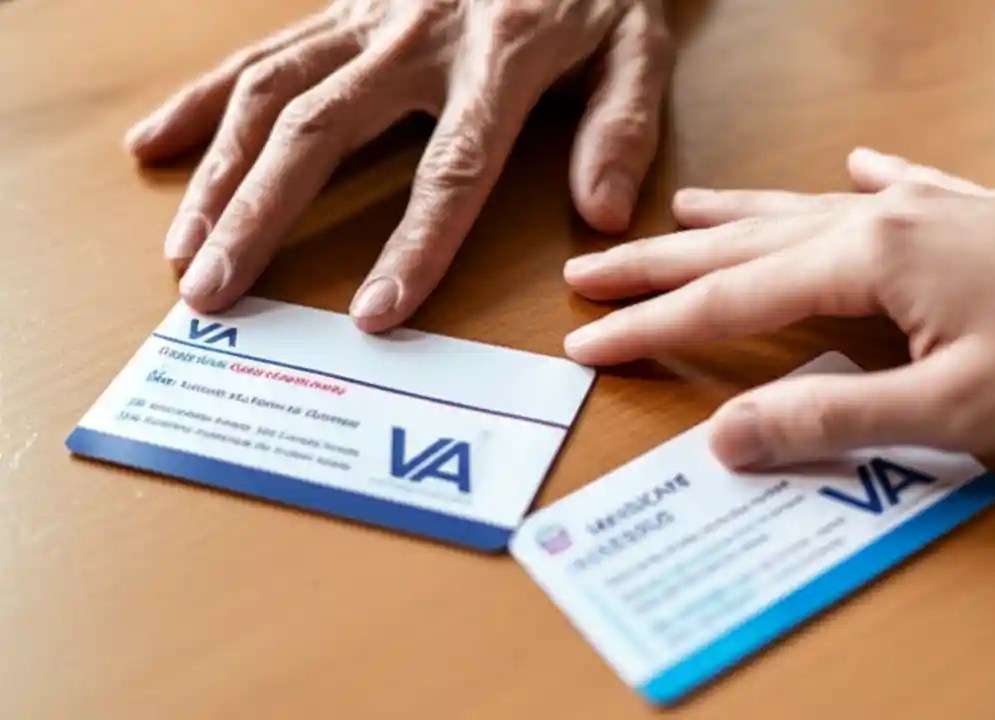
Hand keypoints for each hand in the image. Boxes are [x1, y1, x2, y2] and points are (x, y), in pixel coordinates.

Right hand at [126, 0, 672, 330]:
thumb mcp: (637, 47)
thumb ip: (620, 128)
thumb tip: (601, 214)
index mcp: (501, 57)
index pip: (451, 168)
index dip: (413, 244)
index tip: (372, 313)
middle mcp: (418, 35)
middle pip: (321, 129)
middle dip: (261, 215)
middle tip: (212, 291)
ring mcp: (369, 16)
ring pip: (272, 91)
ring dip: (219, 171)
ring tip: (183, 248)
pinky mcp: (342, 6)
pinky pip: (261, 50)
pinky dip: (203, 98)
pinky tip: (157, 146)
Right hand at [562, 148, 994, 467]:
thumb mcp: (951, 410)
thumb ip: (830, 421)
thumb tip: (725, 436)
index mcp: (869, 261)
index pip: (729, 300)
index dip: (650, 326)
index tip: (586, 340)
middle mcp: (886, 220)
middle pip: (746, 242)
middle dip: (661, 262)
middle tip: (588, 269)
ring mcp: (933, 208)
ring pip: (806, 208)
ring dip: (736, 215)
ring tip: (677, 210)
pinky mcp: (978, 213)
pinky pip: (900, 186)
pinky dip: (861, 181)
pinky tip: (853, 165)